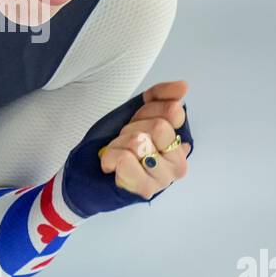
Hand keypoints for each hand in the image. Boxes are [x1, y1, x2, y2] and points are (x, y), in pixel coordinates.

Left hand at [97, 79, 191, 198]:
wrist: (92, 172)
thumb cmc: (121, 143)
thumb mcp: (140, 113)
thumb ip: (162, 96)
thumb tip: (183, 86)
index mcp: (180, 142)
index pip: (173, 111)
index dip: (146, 110)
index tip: (136, 121)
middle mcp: (179, 163)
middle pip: (159, 126)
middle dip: (132, 128)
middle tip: (124, 140)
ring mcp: (164, 178)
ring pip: (140, 142)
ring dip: (118, 143)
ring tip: (117, 153)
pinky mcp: (146, 189)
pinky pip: (126, 160)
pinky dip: (111, 157)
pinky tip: (111, 165)